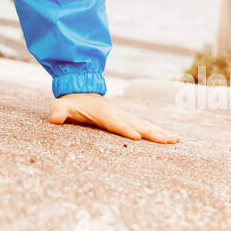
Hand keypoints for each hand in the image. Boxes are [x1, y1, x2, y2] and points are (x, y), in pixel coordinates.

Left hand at [49, 93, 178, 142]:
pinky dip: (158, 132)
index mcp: (103, 113)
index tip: (137, 137)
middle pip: (136, 124)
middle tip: (167, 141)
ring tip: (176, 140)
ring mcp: (124, 116)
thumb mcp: (60, 105)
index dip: (125, 129)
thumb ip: (58, 111)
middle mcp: (117, 114)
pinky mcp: (128, 120)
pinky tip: (170, 139)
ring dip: (160, 132)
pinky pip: (145, 126)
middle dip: (152, 133)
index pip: (115, 123)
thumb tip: (54, 119)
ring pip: (145, 125)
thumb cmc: (71, 102)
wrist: (80, 90)